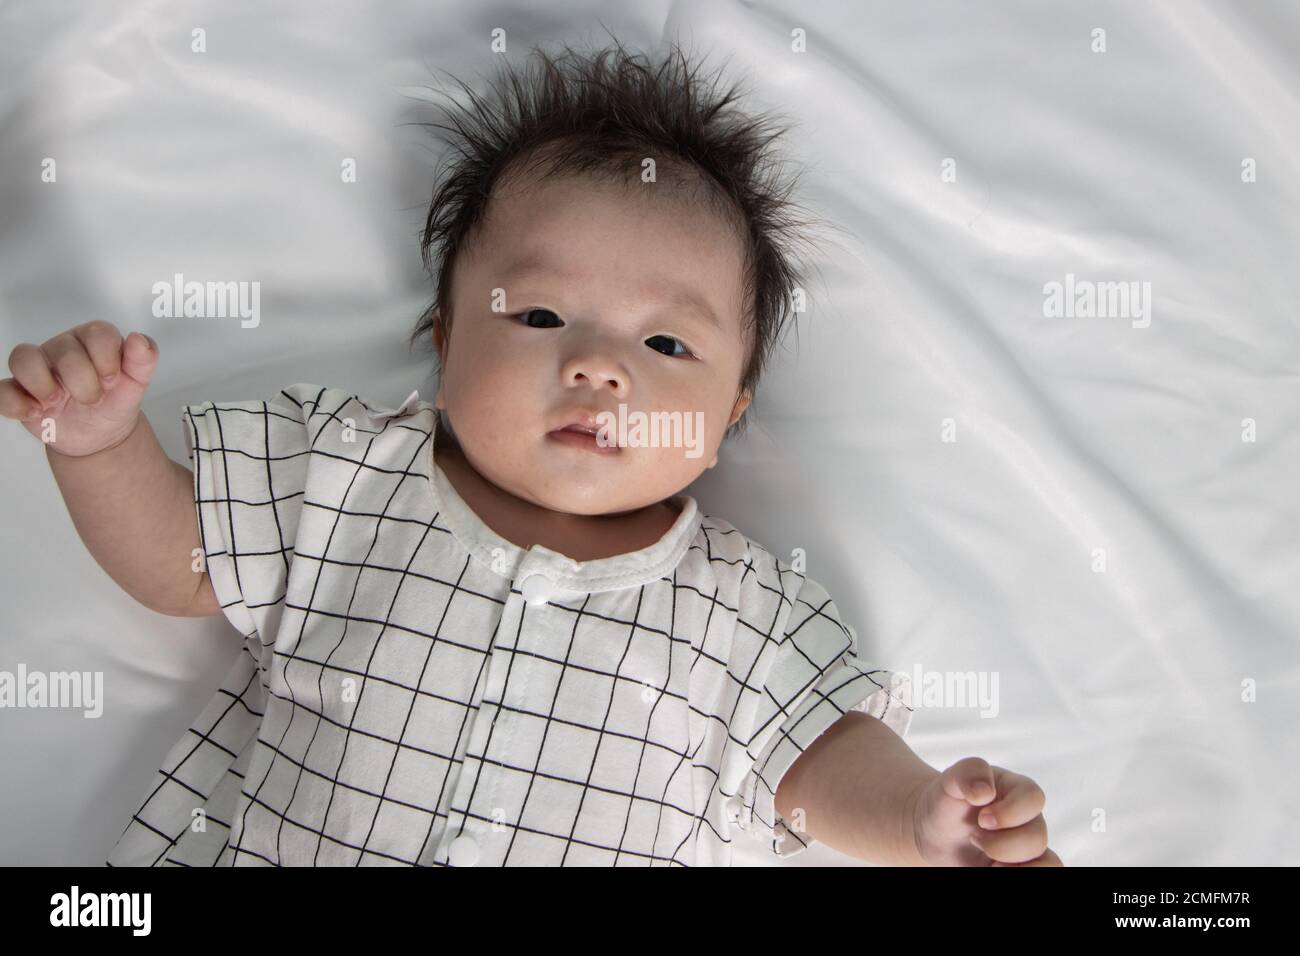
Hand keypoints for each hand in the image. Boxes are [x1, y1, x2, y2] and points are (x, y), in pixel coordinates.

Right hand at [1, 321, 157, 456]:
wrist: (100, 434)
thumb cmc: (114, 400)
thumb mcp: (136, 383)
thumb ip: (143, 360)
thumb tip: (138, 339)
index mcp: (92, 340)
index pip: (97, 333)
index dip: (107, 360)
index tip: (112, 382)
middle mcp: (61, 348)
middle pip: (64, 351)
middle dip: (84, 382)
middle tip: (92, 399)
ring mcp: (37, 369)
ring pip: (23, 358)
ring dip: (44, 386)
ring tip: (59, 403)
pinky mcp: (19, 391)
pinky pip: (3, 389)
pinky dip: (16, 403)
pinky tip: (37, 414)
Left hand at [910, 756, 1062, 865]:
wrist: (935, 832)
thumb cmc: (947, 802)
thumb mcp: (950, 781)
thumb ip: (967, 772)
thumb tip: (984, 792)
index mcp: (1016, 790)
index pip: (1033, 798)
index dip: (1010, 812)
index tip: (981, 820)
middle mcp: (1029, 819)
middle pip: (1037, 837)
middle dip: (1000, 845)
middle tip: (974, 839)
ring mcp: (1028, 846)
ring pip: (1047, 863)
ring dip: (1013, 868)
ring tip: (988, 864)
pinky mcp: (1022, 866)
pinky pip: (1045, 876)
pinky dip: (1018, 877)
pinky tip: (992, 869)